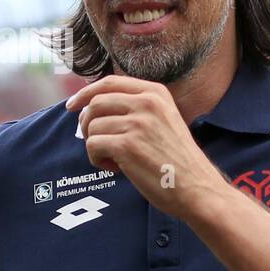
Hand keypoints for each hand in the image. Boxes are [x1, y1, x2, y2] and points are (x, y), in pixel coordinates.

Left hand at [65, 76, 227, 219]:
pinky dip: (97, 159)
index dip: (86, 93)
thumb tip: (91, 107)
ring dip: (95, 146)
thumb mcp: (163, 120)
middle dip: (86, 124)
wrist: (197, 187)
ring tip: (114, 160)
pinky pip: (93, 146)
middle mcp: (146, 102)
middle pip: (95, 103)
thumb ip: (135, 108)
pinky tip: (116, 168)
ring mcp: (137, 123)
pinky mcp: (128, 145)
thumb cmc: (176, 160)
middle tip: (96, 143)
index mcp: (155, 93)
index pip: (109, 83)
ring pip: (92, 126)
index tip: (72, 106)